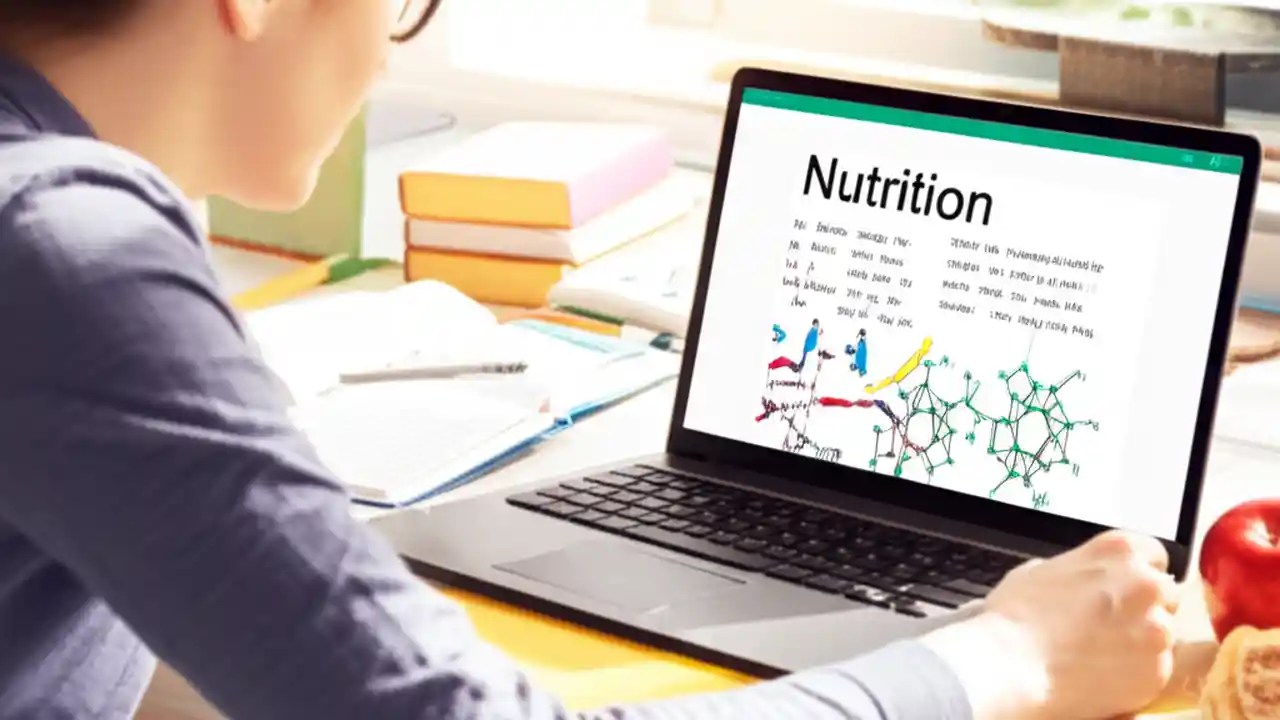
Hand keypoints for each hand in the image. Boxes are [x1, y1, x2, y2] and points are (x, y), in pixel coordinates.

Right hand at [922, 530, 1179, 719]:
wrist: (1013, 665)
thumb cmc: (1016, 617)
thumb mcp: (1041, 570)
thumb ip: (1079, 569)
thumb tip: (1087, 580)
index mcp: (1119, 550)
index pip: (1155, 555)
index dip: (1137, 573)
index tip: (1124, 589)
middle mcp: (1146, 584)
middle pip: (1166, 593)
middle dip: (1145, 607)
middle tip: (1111, 624)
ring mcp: (1157, 628)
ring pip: (1163, 633)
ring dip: (1142, 641)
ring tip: (1103, 652)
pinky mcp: (1159, 669)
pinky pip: (1157, 668)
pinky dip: (1137, 672)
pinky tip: (1104, 672)